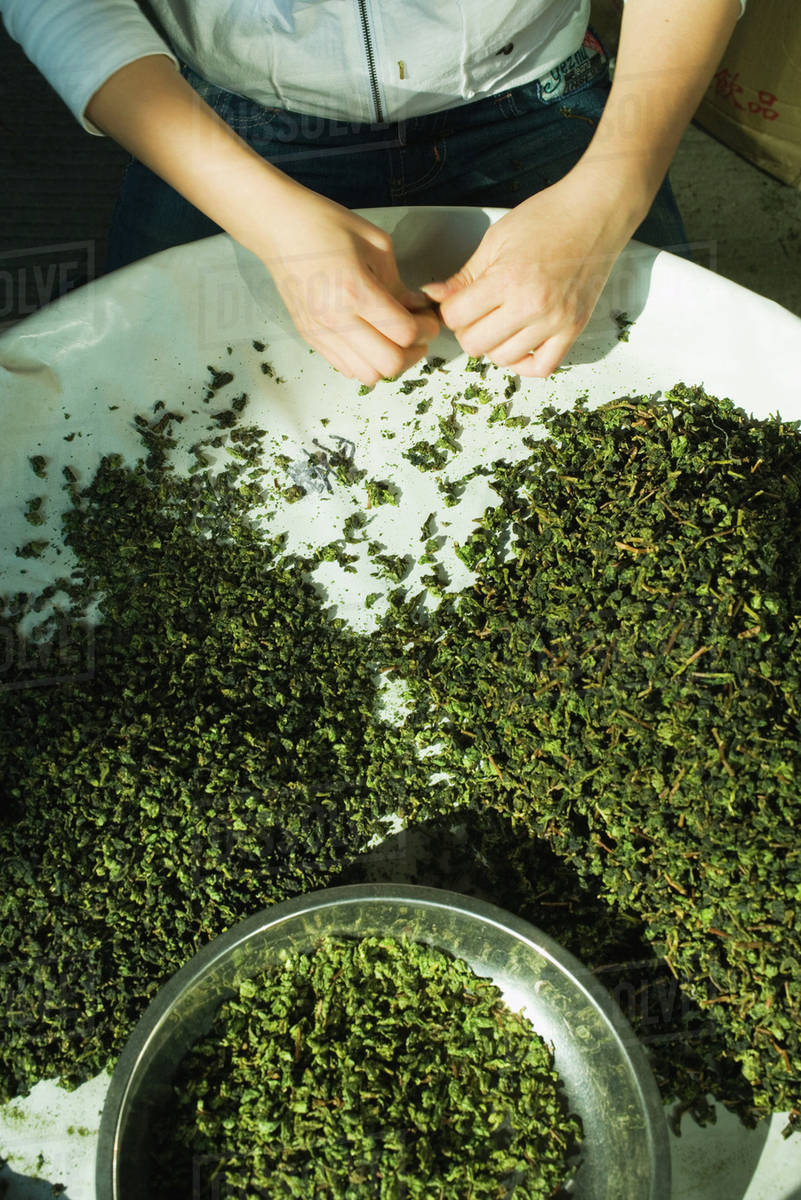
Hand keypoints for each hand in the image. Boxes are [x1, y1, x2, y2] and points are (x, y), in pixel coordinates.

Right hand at [254, 187, 439, 384]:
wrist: (278, 227)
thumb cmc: (325, 225)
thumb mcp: (375, 243)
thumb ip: (398, 283)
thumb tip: (416, 309)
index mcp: (355, 291)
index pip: (404, 332)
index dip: (427, 329)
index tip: (429, 318)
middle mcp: (336, 319)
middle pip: (389, 364)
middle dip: (413, 352)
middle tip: (417, 335)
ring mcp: (320, 332)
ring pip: (367, 375)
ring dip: (389, 364)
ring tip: (394, 342)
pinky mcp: (310, 337)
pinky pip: (346, 369)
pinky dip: (366, 363)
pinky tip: (371, 341)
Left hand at [422, 170, 636, 377]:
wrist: (595, 211)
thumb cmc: (548, 218)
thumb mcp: (496, 239)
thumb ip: (464, 275)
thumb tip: (433, 296)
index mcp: (507, 279)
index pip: (456, 317)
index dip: (449, 311)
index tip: (457, 303)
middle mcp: (531, 305)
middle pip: (476, 344)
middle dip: (468, 330)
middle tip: (475, 314)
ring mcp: (555, 321)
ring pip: (504, 359)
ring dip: (494, 346)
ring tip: (499, 324)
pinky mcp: (573, 328)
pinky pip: (542, 367)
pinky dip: (525, 363)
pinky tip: (519, 345)